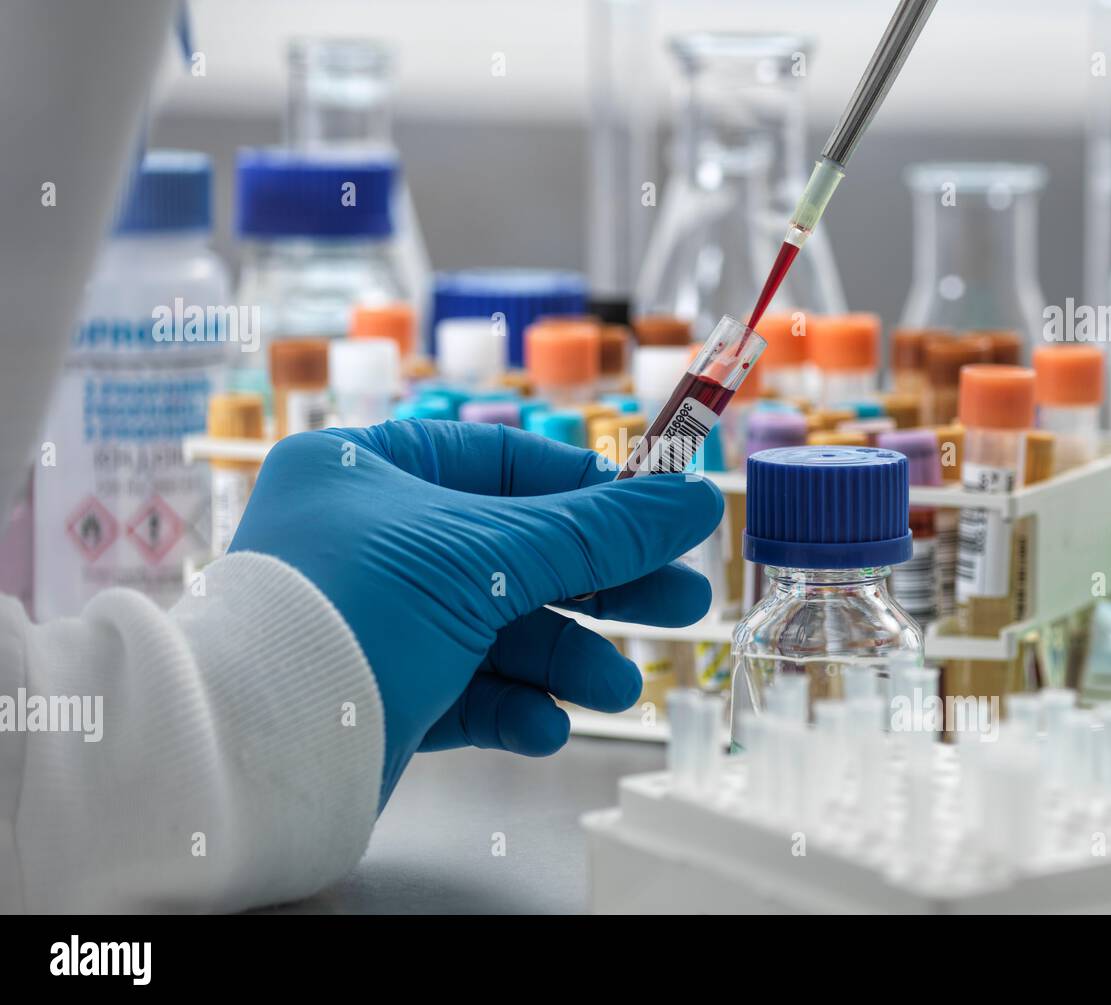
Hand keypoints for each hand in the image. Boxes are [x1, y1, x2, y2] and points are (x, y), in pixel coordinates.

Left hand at [231, 420, 723, 805]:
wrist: (250, 752)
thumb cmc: (350, 612)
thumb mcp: (488, 555)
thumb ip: (600, 530)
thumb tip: (695, 499)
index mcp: (369, 470)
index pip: (504, 466)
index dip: (589, 494)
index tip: (656, 522)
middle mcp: (367, 539)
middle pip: (515, 553)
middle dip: (600, 587)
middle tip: (682, 603)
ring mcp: (372, 620)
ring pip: (494, 630)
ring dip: (562, 660)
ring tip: (619, 690)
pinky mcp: (377, 694)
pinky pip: (460, 689)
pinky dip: (507, 706)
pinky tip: (542, 726)